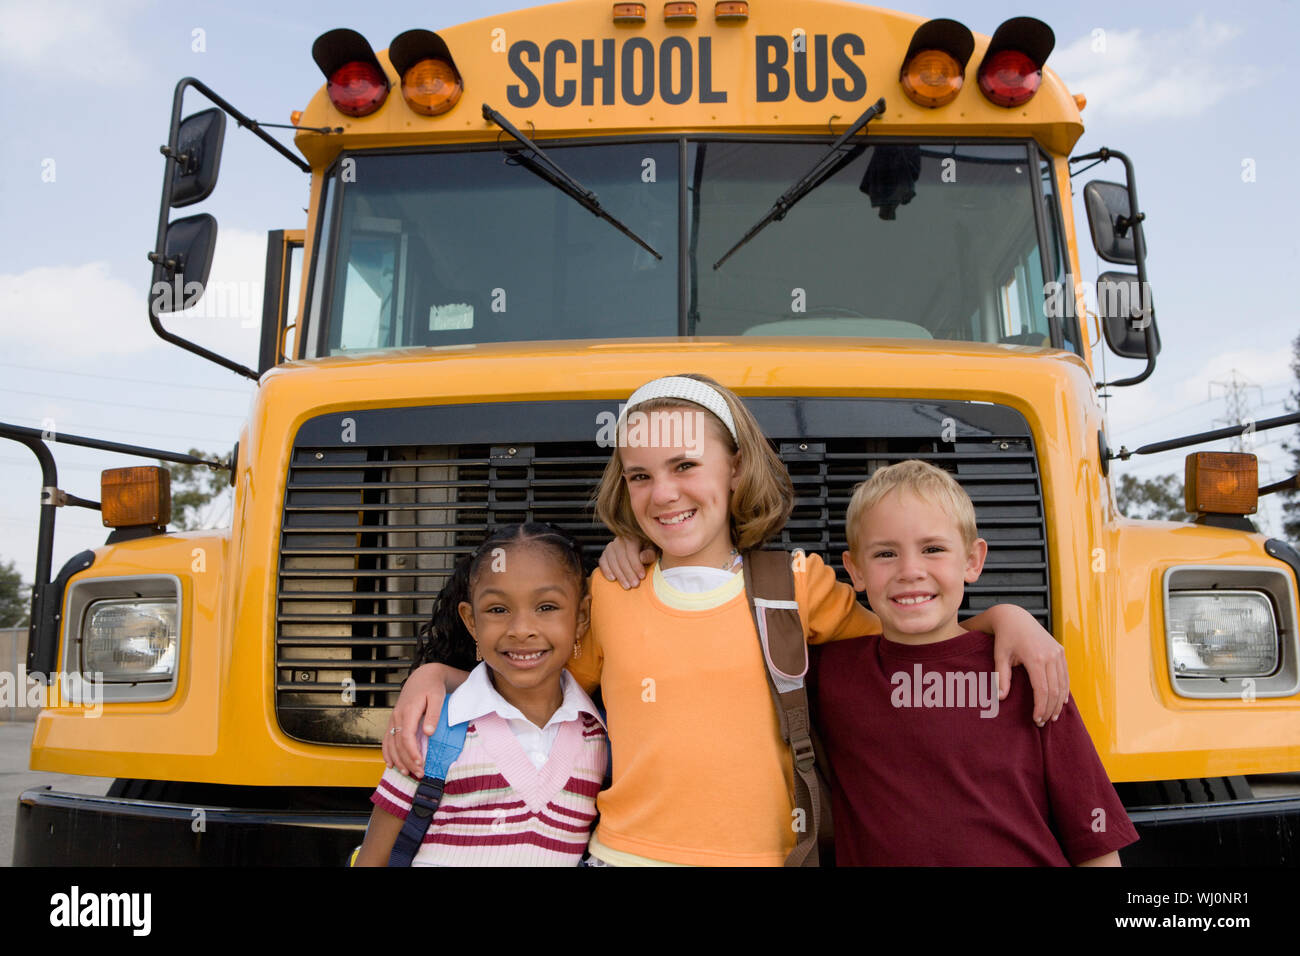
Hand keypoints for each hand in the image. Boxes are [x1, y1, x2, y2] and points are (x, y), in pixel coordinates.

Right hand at [382, 663, 449, 775]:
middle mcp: (398, 716)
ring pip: (391, 743)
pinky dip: (387, 752)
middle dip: (408, 760)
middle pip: (399, 743)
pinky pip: (387, 739)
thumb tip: (428, 733)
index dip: (412, 752)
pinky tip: (391, 763)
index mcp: (409, 711)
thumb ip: (434, 715)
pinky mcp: (394, 721)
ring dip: (398, 760)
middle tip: (419, 773)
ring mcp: (394, 719)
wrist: (423, 676)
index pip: (407, 736)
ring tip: (407, 772)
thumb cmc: (432, 686)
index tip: (420, 763)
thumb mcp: (437, 697)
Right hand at [598, 535, 655, 588]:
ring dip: (619, 574)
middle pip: (621, 557)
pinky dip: (606, 570)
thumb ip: (649, 554)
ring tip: (627, 586)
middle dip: (628, 572)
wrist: (640, 550)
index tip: (642, 576)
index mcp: (632, 536)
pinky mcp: (605, 554)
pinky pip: (602, 561)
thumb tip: (642, 558)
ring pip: (611, 560)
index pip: (631, 550)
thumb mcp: (653, 551)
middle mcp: (620, 539)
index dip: (636, 564)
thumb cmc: (648, 551)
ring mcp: (611, 546)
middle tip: (635, 584)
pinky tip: (612, 579)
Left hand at [984, 605, 1067, 724]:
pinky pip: (1065, 675)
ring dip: (1059, 702)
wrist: (1015, 617)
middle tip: (1043, 722)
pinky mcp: (1060, 651)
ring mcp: (1058, 652)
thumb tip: (1001, 698)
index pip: (1042, 689)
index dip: (1041, 707)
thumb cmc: (1005, 638)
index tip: (1036, 719)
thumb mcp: (1000, 656)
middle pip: (1055, 689)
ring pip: (1063, 683)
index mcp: (1035, 657)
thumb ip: (1002, 677)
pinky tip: (1061, 701)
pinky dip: (1065, 689)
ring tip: (1053, 716)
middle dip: (1050, 708)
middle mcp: (1051, 655)